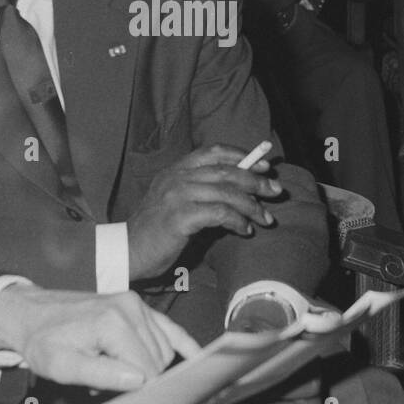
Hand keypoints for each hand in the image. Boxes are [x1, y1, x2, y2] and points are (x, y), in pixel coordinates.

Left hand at [0, 286, 200, 390]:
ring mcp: (136, 304)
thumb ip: (100, 374)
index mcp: (113, 323)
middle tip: (108, 389)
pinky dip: (183, 344)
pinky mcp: (137, 305)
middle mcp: (130, 308)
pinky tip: (198, 359)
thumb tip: (140, 382)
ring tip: (113, 373)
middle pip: (158, 362)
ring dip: (147, 369)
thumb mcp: (61, 366)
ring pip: (164, 350)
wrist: (31, 314)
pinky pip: (169, 328)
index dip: (140, 394)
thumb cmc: (43, 343)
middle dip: (140, 382)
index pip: (147, 371)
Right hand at [125, 144, 284, 280]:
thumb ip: (202, 193)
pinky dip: (237, 221)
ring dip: (252, 205)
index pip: (213, 151)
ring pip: (226, 192)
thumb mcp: (176, 203)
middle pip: (226, 171)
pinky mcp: (180, 216)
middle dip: (256, 180)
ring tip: (265, 218)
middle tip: (276, 191)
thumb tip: (242, 193)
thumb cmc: (156, 231)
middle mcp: (176, 177)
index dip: (242, 155)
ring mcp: (177, 195)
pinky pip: (219, 213)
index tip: (264, 165)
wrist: (127, 252)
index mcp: (175, 170)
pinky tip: (244, 230)